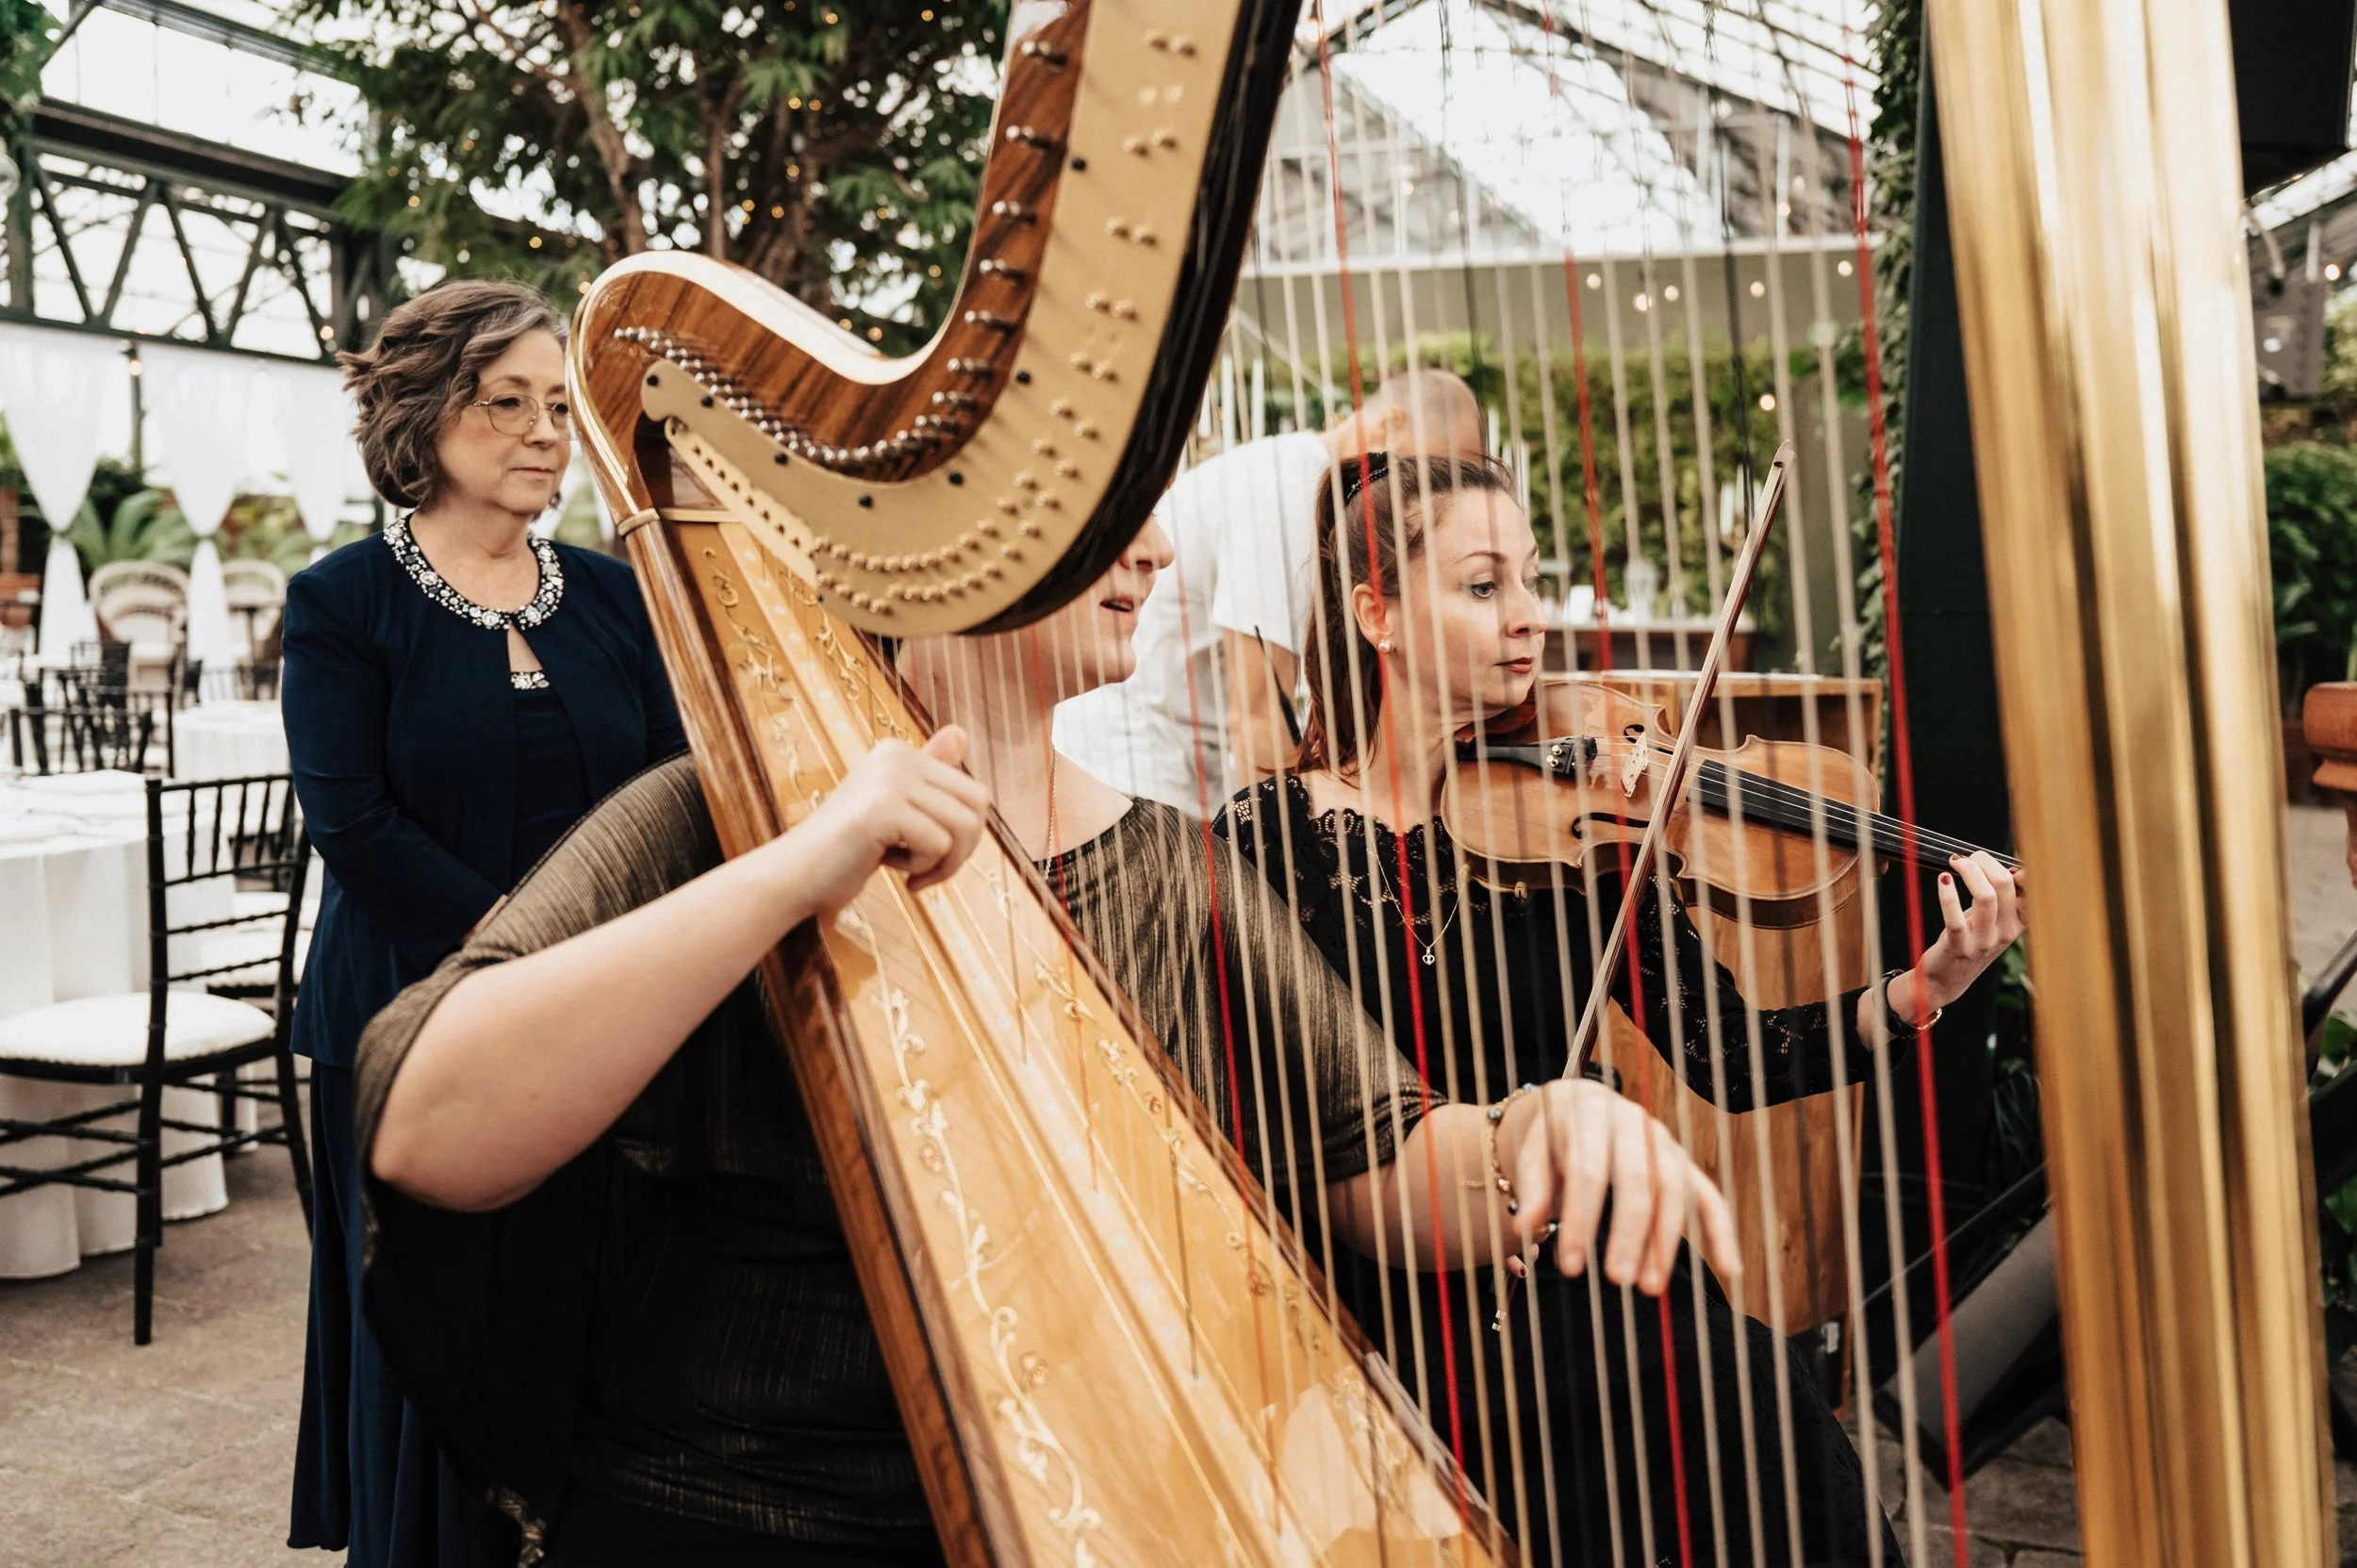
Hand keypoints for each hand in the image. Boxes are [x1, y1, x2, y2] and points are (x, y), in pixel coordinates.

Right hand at [771, 728, 991, 915]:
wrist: (793, 875)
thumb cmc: (845, 850)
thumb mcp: (893, 809)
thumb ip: (927, 777)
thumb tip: (962, 731)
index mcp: (899, 752)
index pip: (975, 794)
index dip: (963, 835)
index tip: (927, 854)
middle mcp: (896, 755)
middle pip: (978, 806)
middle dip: (962, 850)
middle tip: (925, 870)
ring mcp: (889, 779)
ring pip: (964, 828)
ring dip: (942, 863)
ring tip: (906, 871)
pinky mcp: (883, 808)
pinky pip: (939, 845)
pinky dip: (920, 868)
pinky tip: (885, 867)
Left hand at [1497, 1080, 1739, 1293]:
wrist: (1579, 1105)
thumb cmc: (1553, 1138)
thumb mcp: (1533, 1152)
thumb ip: (1532, 1187)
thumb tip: (1525, 1226)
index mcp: (1592, 1116)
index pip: (1589, 1172)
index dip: (1581, 1220)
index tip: (1570, 1266)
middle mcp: (1634, 1125)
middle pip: (1638, 1182)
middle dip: (1629, 1234)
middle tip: (1617, 1281)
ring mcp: (1664, 1144)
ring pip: (1674, 1192)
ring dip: (1665, 1242)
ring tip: (1649, 1287)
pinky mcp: (1685, 1164)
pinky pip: (1710, 1197)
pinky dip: (1722, 1232)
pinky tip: (1729, 1270)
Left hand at [1900, 849, 2026, 1015]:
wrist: (1946, 979)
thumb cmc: (1968, 940)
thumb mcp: (1991, 920)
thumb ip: (2001, 897)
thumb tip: (2008, 863)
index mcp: (2017, 923)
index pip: (2030, 890)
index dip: (2020, 867)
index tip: (2000, 857)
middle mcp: (2004, 932)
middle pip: (2005, 884)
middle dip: (1985, 861)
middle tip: (1968, 857)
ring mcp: (1982, 942)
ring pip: (1986, 897)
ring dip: (1969, 871)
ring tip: (1955, 863)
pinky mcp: (1958, 948)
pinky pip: (1955, 919)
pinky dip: (1948, 896)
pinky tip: (1943, 880)